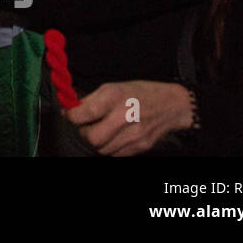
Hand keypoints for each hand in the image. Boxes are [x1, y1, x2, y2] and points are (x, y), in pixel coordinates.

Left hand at [66, 81, 195, 155]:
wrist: (172, 106)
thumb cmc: (140, 93)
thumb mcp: (113, 87)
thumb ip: (91, 99)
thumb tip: (70, 109)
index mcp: (115, 97)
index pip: (85, 113)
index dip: (72, 116)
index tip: (70, 114)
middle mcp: (124, 116)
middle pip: (92, 137)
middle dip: (84, 132)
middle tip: (87, 125)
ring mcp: (134, 134)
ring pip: (102, 149)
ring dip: (97, 141)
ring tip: (102, 130)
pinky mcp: (141, 147)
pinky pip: (115, 154)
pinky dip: (110, 148)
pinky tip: (114, 137)